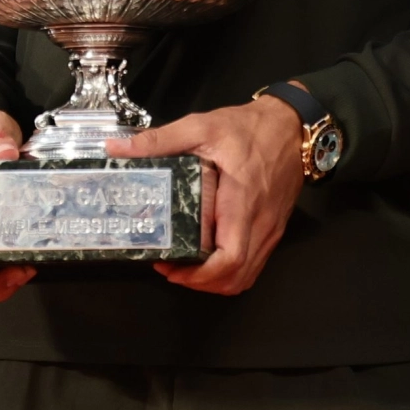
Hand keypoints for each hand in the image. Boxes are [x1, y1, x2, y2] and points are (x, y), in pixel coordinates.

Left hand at [110, 93, 305, 295]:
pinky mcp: (273, 229)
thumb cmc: (250, 128)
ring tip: (186, 267)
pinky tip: (209, 256)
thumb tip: (118, 149)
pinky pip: (254, 263)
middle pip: (236, 277)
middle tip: (170, 269)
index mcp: (242, 202)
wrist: (291, 125)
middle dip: (201, 283)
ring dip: (215, 281)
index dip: (200, 275)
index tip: (171, 267)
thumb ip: (160, 139)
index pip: (230, 257)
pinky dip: (230, 271)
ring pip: (246, 276)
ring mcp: (270, 230)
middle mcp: (260, 224)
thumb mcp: (202, 126)